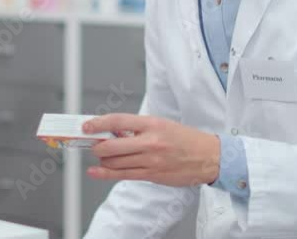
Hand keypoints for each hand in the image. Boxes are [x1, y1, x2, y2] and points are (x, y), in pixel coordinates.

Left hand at [84, 114, 219, 186]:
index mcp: (153, 124)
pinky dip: (106, 174)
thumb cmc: (186, 140)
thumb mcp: (162, 124)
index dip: (98, 123)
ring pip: (115, 162)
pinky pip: (123, 175)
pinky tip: (96, 172)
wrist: (209, 157)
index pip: (118, 121)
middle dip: (97, 146)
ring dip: (103, 160)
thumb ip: (139, 127)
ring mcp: (151, 161)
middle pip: (112, 145)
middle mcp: (150, 142)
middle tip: (93, 143)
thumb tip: (114, 130)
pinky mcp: (152, 175)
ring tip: (101, 156)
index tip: (87, 126)